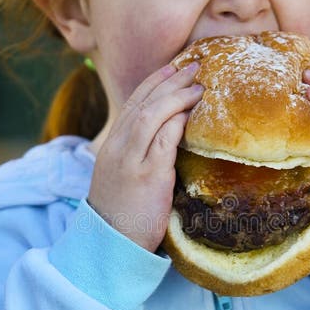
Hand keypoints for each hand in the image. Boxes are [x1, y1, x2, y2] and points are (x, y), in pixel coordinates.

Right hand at [88, 61, 202, 251]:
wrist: (111, 245)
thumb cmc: (124, 215)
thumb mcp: (126, 178)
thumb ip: (142, 155)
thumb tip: (171, 137)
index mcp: (112, 147)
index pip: (133, 104)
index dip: (155, 83)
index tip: (174, 68)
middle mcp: (117, 148)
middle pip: (141, 102)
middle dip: (168, 79)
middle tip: (193, 64)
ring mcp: (130, 161)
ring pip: (150, 115)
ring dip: (175, 95)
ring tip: (198, 84)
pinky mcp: (146, 176)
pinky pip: (162, 140)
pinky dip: (176, 121)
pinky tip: (191, 111)